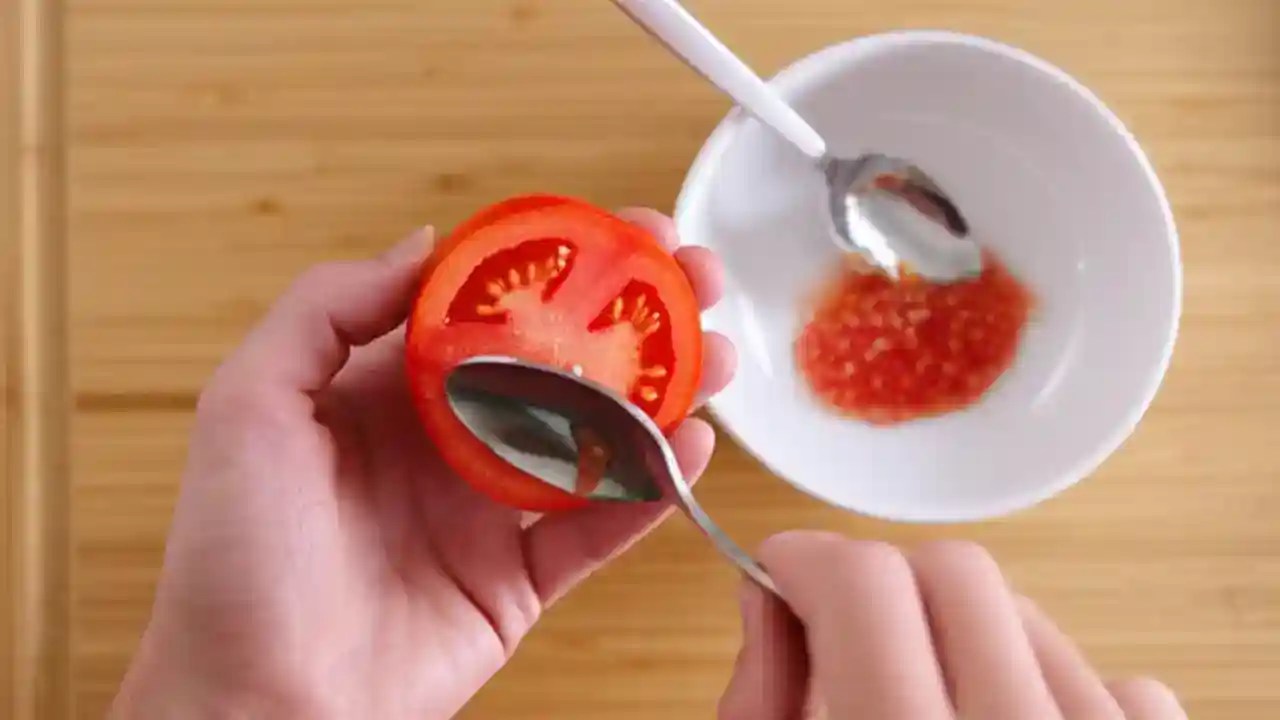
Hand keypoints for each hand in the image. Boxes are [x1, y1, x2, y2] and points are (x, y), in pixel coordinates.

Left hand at [111, 210, 734, 718]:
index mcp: (388, 390)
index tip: (620, 230)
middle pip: (561, 361)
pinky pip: (598, 526)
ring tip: (715, 357)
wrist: (257, 705)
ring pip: (595, 436)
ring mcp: (490, 511)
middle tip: (694, 281)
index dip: (561, 262)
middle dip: (633, 317)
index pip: (492, 304)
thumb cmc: (231, 561)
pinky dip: (650, 488)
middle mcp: (447, 441)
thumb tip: (424, 244)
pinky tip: (687, 448)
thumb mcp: (249, 405)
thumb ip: (327, 309)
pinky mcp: (519, 582)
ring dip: (662, 393)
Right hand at [720, 533, 1186, 719]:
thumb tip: (770, 601)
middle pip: (951, 570)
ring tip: (932, 706)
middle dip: (883, 587)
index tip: (782, 576)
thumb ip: (758, 702)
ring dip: (964, 634)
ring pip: (1027, 610)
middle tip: (849, 640)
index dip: (804, 560)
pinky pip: (1108, 677)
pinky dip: (1051, 689)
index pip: (864, 582)